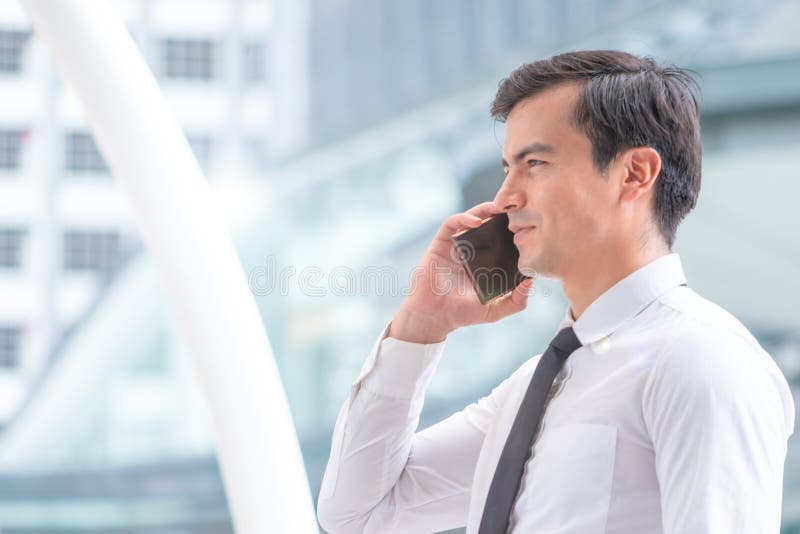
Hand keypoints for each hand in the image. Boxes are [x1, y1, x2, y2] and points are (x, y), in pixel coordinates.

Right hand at [388, 202, 534, 342]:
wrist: (435, 316)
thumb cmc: (462, 314)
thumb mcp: (495, 310)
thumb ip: (516, 301)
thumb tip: (531, 281)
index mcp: (486, 262)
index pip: (502, 239)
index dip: (513, 230)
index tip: (528, 225)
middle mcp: (472, 250)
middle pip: (489, 224)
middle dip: (501, 214)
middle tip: (516, 210)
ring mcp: (456, 245)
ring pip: (471, 218)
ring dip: (484, 210)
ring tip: (498, 209)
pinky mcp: (441, 242)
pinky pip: (452, 223)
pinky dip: (464, 217)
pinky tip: (477, 221)